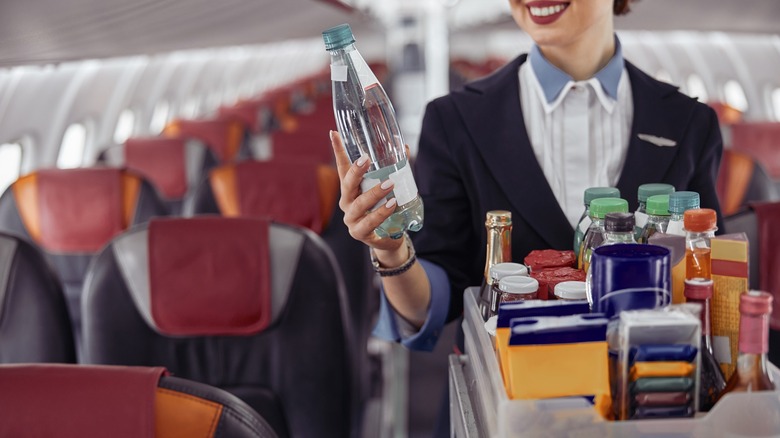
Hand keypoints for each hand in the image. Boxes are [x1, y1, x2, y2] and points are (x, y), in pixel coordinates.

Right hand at [329, 130, 405, 252]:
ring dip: (373, 193)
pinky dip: (380, 213)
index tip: (334, 133)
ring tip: (389, 184)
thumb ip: (394, 170)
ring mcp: (352, 219)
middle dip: (355, 171)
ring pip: (358, 204)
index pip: (342, 167)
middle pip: (347, 184)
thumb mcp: (389, 189)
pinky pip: (369, 222)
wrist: (389, 239)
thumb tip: (405, 148)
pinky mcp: (360, 233)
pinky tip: (391, 204)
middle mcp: (347, 202)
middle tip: (367, 159)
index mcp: (351, 189)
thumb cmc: (385, 209)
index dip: (338, 151)